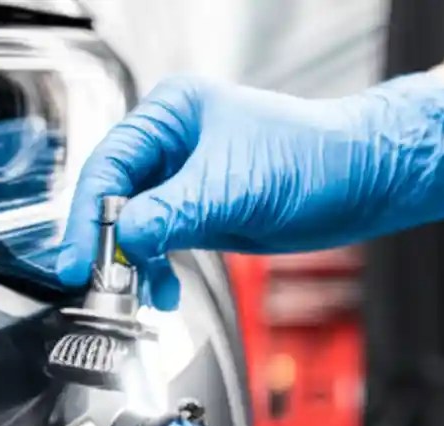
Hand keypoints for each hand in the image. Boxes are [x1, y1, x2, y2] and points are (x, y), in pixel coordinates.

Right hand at [56, 73, 443, 309]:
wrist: (365, 182)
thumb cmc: (316, 158)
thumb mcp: (234, 188)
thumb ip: (173, 214)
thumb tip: (124, 235)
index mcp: (172, 113)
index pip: (109, 166)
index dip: (88, 217)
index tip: (78, 260)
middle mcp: (172, 144)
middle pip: (114, 198)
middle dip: (108, 245)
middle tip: (98, 284)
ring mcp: (186, 180)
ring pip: (135, 227)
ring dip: (134, 265)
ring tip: (143, 294)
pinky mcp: (202, 212)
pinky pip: (161, 244)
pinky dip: (157, 270)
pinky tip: (165, 292)